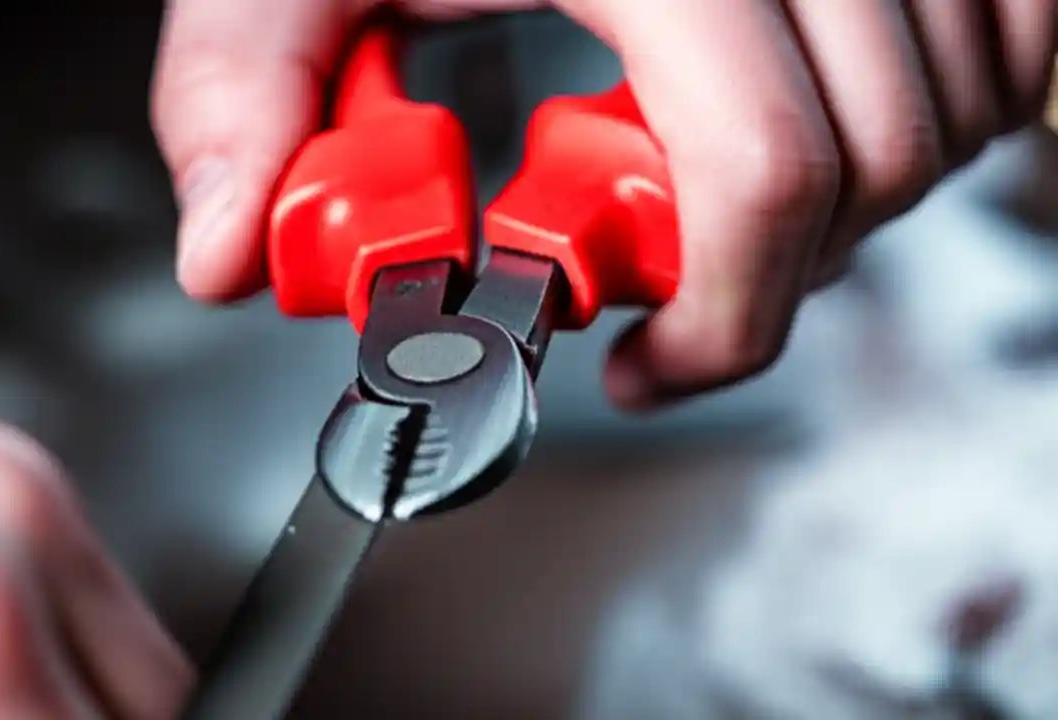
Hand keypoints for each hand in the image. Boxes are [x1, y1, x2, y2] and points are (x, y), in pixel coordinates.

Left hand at [151, 0, 1054, 408]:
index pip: (761, 168)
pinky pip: (1006, 38)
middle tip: (655, 285)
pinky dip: (936, 113)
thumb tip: (226, 255)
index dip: (722, 317)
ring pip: (956, 110)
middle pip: (877, 160)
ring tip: (721, 200)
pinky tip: (824, 127)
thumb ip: (241, 94)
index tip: (642, 362)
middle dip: (769, 277)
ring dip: (849, 205)